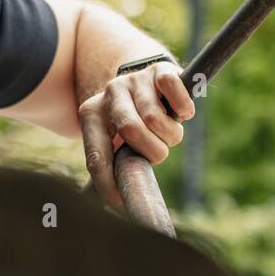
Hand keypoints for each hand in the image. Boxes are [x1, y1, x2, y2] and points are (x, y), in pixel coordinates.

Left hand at [78, 61, 195, 210]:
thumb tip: (119, 206)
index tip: (122, 203)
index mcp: (91, 115)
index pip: (96, 156)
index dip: (109, 184)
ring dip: (170, 135)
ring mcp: (135, 79)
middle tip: (157, 153)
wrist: (144, 77)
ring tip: (167, 133)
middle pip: (131, 130)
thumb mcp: (114, 138)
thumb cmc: (130, 119)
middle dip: (152, 151)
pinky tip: (181, 113)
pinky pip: (175, 92)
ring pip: (156, 117)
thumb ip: (114, 163)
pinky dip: (183, 109)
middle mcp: (109, 93)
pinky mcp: (161, 70)